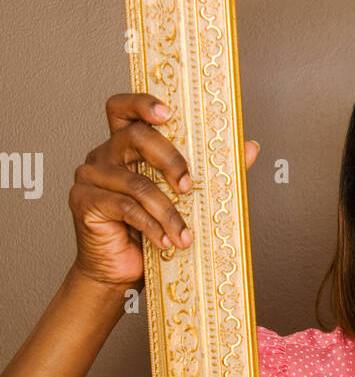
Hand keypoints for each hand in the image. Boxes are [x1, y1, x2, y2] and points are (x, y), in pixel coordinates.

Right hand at [69, 94, 259, 289]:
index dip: (142, 103)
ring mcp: (90, 176)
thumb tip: (249, 147)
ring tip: (184, 235)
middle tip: (189, 187)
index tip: (168, 113)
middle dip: (170, 159)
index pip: (124, 109)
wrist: (119, 273)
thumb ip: (212, 170)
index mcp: (124, 146)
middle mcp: (103, 155)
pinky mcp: (83, 201)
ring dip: (167, 211)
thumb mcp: (183, 200)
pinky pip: (125, 207)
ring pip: (136, 182)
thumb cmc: (148, 232)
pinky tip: (165, 241)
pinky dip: (151, 226)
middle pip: (135, 136)